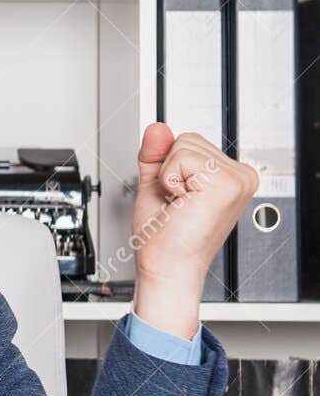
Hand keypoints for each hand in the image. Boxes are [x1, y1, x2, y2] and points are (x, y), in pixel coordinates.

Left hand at [130, 123, 257, 336]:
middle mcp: (240, 175)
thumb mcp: (156, 184)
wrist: (166, 267)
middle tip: (176, 204)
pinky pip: (182, 157)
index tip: (176, 197)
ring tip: (180, 206)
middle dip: (169, 170)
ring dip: (169, 177)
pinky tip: (182, 204)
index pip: (191, 142)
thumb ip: (156, 154)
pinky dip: (170, 180)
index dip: (170, 167)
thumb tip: (157, 128)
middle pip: (188, 138)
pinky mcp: (228, 183)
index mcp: (229, 176)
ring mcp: (237, 179)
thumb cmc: (164, 238)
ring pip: (184, 145)